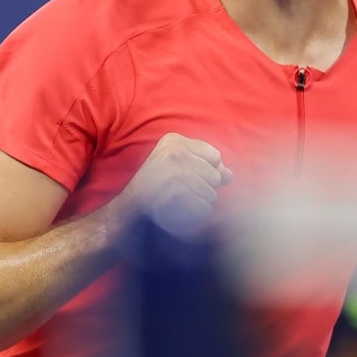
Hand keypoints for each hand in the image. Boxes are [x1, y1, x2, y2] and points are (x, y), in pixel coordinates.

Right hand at [118, 133, 233, 232]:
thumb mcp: (178, 167)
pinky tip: (179, 213)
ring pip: (212, 194)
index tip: (183, 176)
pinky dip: (195, 216)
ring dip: (198, 203)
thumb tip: (229, 175)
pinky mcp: (174, 194)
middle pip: (215, 175)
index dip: (205, 171)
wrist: (127, 210)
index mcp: (174, 140)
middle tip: (178, 192)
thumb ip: (207, 167)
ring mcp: (173, 172)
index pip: (214, 156)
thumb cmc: (155, 187)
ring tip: (177, 202)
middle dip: (203, 188)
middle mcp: (174, 152)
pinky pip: (204, 210)